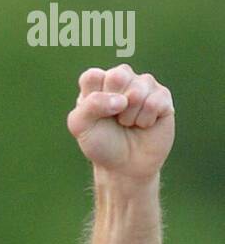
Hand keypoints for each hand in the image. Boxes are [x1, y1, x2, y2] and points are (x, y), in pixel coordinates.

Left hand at [67, 64, 174, 181]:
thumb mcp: (80, 127)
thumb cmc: (101, 144)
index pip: (93, 77)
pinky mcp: (162, 96)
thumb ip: (90, 105)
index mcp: (98, 82)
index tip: (95, 117)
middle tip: (115, 119)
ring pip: (137, 91)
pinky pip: (154, 102)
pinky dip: (146, 120)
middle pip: (118, 76)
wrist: (124, 167)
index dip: (94, 100)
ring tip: (129, 123)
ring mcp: (143, 85)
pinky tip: (144, 124)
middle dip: (114, 106)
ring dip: (130, 116)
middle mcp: (121, 78)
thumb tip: (123, 99)